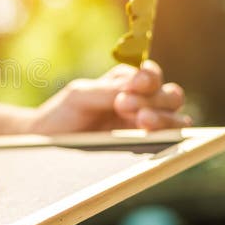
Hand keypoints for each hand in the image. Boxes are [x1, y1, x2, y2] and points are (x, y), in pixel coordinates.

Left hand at [32, 60, 190, 133]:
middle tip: (124, 105)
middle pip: (170, 96)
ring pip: (175, 120)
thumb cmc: (63, 113)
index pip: (151, 75)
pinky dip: (164, 139)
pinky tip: (147, 138)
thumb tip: (136, 86)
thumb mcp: (80, 95)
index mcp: (126, 83)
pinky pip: (165, 143)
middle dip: (155, 99)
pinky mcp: (142, 149)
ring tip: (141, 121)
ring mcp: (143, 127)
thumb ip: (107, 89)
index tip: (133, 86)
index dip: (148, 78)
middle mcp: (141, 103)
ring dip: (163, 119)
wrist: (49, 142)